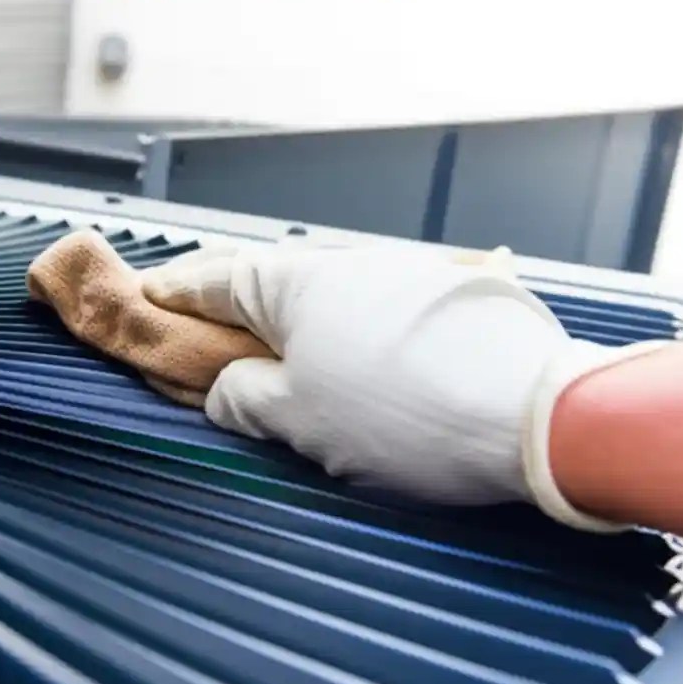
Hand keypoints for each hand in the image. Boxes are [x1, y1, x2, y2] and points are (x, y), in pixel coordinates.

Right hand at [142, 243, 660, 530]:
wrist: (534, 413)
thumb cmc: (407, 417)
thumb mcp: (299, 420)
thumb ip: (245, 399)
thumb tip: (227, 391)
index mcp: (295, 283)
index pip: (213, 279)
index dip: (174, 293)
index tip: (148, 295)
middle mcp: (348, 262)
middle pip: (274, 284)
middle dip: (242, 314)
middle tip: (218, 347)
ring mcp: (405, 272)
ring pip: (332, 299)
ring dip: (309, 330)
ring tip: (304, 378)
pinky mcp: (454, 293)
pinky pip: (382, 310)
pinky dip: (361, 336)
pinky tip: (375, 374)